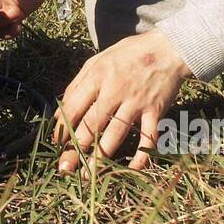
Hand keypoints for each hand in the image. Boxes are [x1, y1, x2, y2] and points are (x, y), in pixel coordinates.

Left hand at [52, 29, 189, 174]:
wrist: (167, 49)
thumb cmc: (127, 55)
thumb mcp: (97, 61)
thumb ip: (77, 84)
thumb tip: (60, 113)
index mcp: (97, 77)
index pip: (73, 106)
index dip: (62, 127)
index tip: (56, 143)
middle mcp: (115, 90)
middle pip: (91, 124)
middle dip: (75, 148)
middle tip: (65, 167)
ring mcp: (136, 102)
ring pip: (116, 134)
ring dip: (101, 157)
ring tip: (88, 174)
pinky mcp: (156, 111)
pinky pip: (148, 137)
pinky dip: (142, 155)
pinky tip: (132, 170)